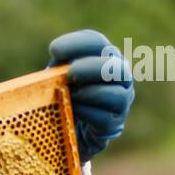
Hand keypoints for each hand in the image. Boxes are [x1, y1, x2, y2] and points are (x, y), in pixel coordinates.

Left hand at [46, 28, 134, 162]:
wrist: (66, 132)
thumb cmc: (61, 98)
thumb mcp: (56, 80)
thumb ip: (58, 71)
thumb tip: (57, 72)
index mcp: (102, 58)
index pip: (97, 42)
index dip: (77, 43)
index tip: (53, 50)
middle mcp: (118, 77)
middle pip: (115, 66)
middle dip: (90, 68)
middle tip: (70, 73)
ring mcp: (120, 102)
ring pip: (117, 94)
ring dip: (90, 93)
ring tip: (71, 95)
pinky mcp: (112, 126)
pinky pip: (105, 118)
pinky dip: (87, 113)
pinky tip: (73, 112)